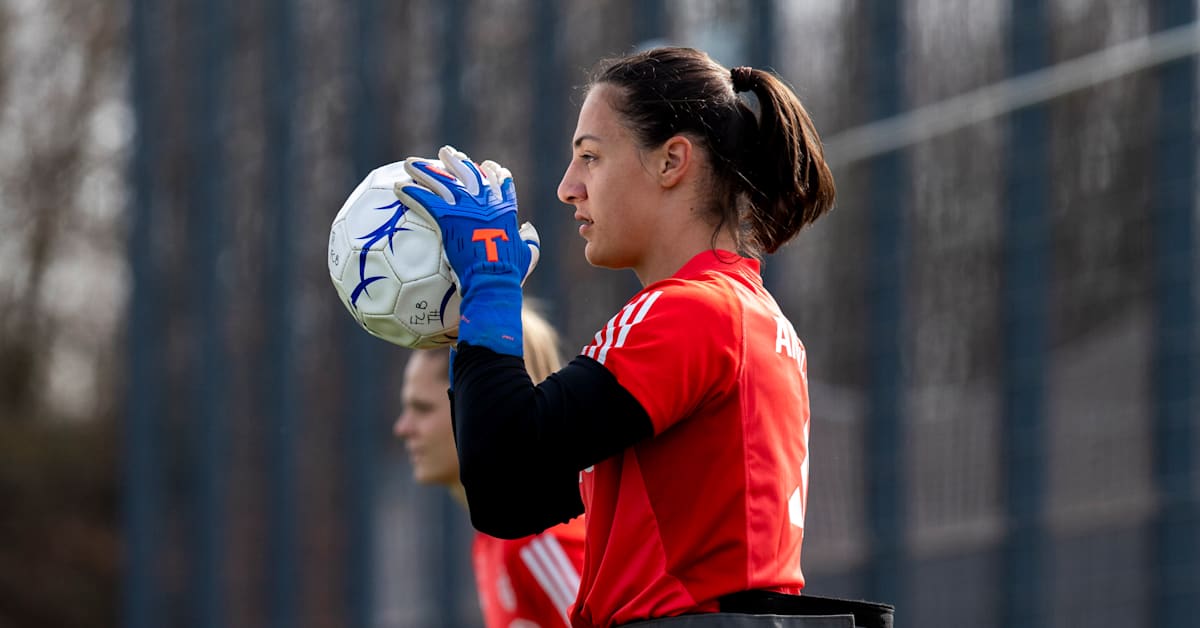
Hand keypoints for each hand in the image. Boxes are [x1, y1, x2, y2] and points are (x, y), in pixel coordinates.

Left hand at [394, 146, 536, 355]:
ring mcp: (466, 207)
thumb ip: (529, 239)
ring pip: (442, 180)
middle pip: (468, 172)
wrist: (493, 279)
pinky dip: (411, 193)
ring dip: (425, 170)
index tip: (485, 165)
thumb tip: (528, 228)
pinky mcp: (448, 218)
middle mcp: (486, 202)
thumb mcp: (526, 254)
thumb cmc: (510, 273)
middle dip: (456, 160)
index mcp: (505, 208)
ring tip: (410, 163)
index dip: (492, 171)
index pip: (500, 181)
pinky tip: (398, 188)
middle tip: (445, 152)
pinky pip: (425, 200)